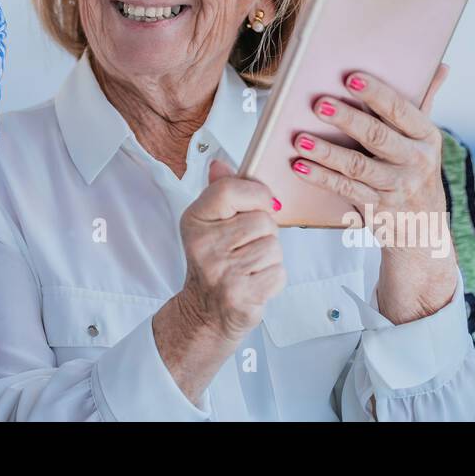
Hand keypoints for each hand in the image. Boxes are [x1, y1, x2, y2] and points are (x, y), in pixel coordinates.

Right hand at [175, 160, 286, 342]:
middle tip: (248, 246)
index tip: (262, 203)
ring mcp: (220, 271)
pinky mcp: (239, 295)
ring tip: (250, 266)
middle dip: (265, 233)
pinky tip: (254, 282)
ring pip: (273, 247)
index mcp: (195, 219)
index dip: (257, 193)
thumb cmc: (214, 263)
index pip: (231, 188)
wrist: (204, 311)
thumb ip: (220, 192)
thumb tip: (220, 164)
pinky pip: (278, 273)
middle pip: (262, 220)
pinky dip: (273, 278)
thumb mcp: (209, 224)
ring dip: (270, 258)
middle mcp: (203, 244)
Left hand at [288, 64, 457, 321]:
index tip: (351, 78)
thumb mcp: (424, 137)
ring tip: (299, 139)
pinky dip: (320, 177)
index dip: (376, 94)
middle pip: (378, 137)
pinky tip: (300, 165)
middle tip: (319, 104)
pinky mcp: (375, 207)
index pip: (401, 110)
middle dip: (348, 120)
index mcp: (427, 136)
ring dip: (326, 152)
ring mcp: (396, 187)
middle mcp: (415, 161)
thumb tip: (442, 66)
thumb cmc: (415, 166)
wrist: (423, 226)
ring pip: (357, 167)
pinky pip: (344, 190)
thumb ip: (424, 101)